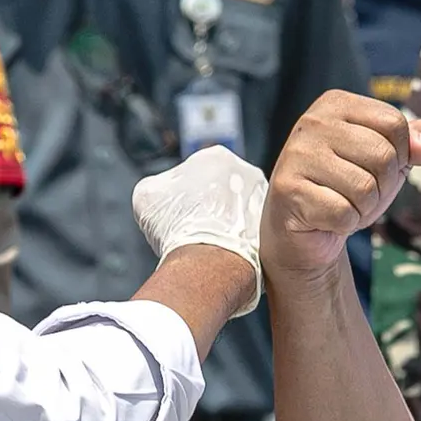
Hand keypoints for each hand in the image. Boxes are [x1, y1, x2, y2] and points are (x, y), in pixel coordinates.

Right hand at [132, 146, 267, 312]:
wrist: (208, 263)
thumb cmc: (179, 226)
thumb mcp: (146, 194)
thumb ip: (158, 184)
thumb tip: (162, 191)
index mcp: (216, 157)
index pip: (196, 170)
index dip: (182, 193)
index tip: (178, 210)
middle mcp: (247, 173)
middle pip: (222, 189)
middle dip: (209, 207)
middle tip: (193, 227)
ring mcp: (263, 200)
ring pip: (239, 210)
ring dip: (227, 223)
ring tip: (209, 243)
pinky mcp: (274, 228)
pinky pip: (252, 232)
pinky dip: (240, 241)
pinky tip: (225, 253)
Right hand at [262, 91, 420, 288]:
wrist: (304, 227)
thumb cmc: (347, 186)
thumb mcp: (389, 159)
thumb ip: (414, 143)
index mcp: (337, 104)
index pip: (395, 123)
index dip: (401, 155)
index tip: (378, 168)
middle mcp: (313, 122)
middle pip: (383, 156)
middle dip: (384, 186)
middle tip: (362, 194)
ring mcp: (297, 154)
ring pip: (365, 188)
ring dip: (364, 208)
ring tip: (345, 204)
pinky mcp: (287, 189)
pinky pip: (342, 213)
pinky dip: (345, 223)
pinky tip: (328, 218)